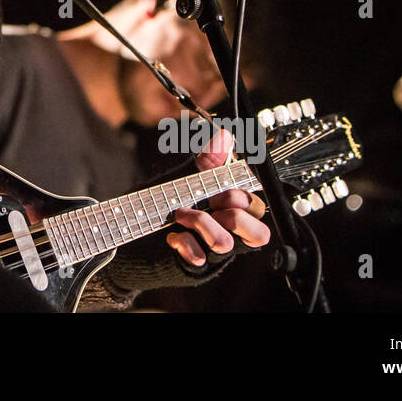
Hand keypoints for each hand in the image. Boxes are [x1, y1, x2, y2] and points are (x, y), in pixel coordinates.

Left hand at [166, 127, 270, 266]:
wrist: (141, 225)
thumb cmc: (176, 200)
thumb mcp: (192, 176)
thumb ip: (210, 159)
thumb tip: (224, 136)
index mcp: (236, 213)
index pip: (259, 210)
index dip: (242, 198)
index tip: (219, 189)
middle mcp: (231, 235)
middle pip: (259, 234)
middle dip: (233, 215)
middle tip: (209, 203)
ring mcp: (214, 252)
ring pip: (225, 243)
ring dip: (201, 223)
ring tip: (180, 213)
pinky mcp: (195, 264)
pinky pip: (199, 259)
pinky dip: (183, 243)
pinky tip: (172, 235)